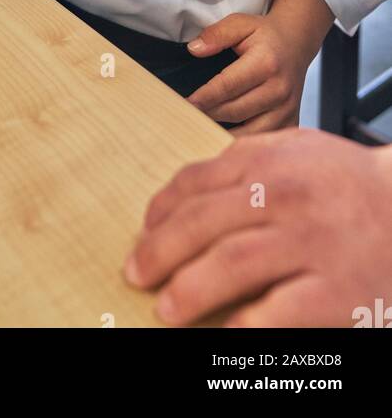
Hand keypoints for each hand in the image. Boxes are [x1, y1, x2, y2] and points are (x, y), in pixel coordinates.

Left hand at [124, 130, 391, 326]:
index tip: (144, 234)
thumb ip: (242, 162)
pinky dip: (245, 323)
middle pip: (202, 225)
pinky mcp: (335, 290)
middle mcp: (285, 197)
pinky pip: (278, 311)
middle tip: (138, 274)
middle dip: (160, 252)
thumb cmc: (346, 183)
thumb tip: (182, 195)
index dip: (160, 212)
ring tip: (166, 307)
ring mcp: (310, 244)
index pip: (195, 183)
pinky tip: (224, 332)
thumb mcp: (294, 150)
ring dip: (189, 289)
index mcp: (268, 160)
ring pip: (231, 265)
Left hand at [185, 12, 309, 133]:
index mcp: (266, 64)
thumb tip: (194, 49)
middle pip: (235, 111)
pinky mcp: (291, 121)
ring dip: (224, 133)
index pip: (228, 86)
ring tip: (202, 130)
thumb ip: (217, 34)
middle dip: (208, 115)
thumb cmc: (264, 35)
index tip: (185, 104)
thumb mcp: (240, 24)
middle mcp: (280, 90)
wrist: (296, 43)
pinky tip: (225, 139)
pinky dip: (245, 142)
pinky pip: (264, 139)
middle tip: (187, 117)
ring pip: (249, 132)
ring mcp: (288, 109)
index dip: (204, 96)